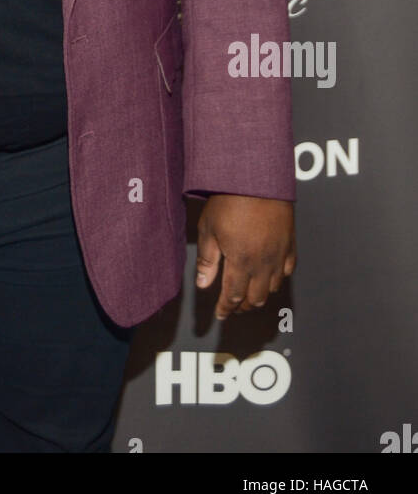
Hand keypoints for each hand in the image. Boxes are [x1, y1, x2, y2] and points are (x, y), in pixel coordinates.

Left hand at [195, 194, 295, 319]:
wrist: (257, 178)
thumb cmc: (229, 199)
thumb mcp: (209, 228)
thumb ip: (207, 260)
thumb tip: (203, 285)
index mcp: (241, 262)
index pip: (233, 296)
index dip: (226, 308)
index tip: (220, 315)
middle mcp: (263, 263)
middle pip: (255, 298)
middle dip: (242, 306)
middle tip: (233, 307)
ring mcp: (279, 254)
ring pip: (273, 288)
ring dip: (260, 295)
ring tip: (249, 294)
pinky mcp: (290, 243)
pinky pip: (287, 270)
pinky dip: (278, 278)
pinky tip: (270, 276)